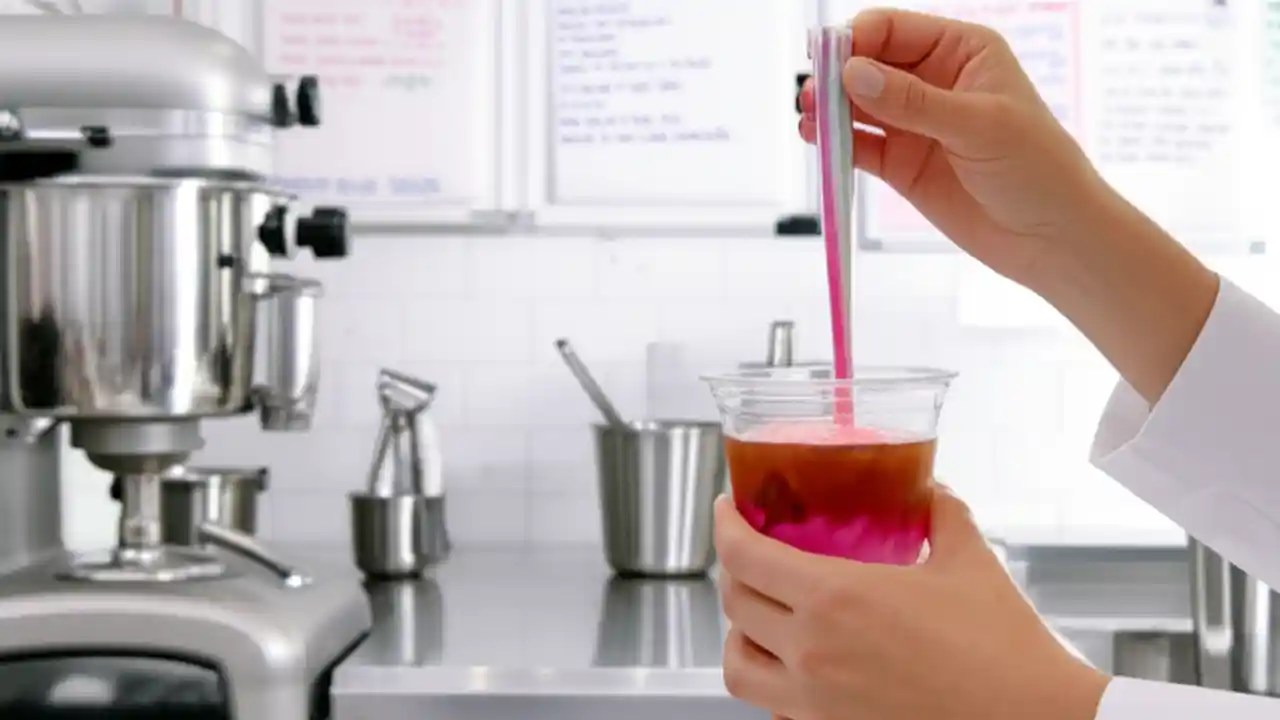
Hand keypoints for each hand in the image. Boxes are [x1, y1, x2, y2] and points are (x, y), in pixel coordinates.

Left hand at [714, 491, 1109, 719]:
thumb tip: (927, 489)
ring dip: (738, 634)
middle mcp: (811, 652)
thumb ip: (940, 514)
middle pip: (732, 604)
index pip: (742, 555)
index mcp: (835, 598)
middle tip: (751, 552)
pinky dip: (771, 680)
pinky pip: (772, 706)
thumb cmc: (1004, 648)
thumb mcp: (969, 559)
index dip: (723, 524)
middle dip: (733, 569)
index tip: (728, 508)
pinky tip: (799, 663)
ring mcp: (814, 703)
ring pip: (737, 666)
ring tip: (760, 616)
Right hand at [800, 8, 1216, 402]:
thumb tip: (855, 74)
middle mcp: (934, 81)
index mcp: (961, 51)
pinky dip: (834, 141)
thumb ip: (913, 102)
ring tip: (807, 116)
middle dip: (837, 75)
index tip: (830, 61)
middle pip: (868, 64)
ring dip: (829, 108)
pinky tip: (815, 138)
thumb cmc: (1038, 170)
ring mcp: (915, 124)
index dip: (857, 41)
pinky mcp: (901, 164)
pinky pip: (859, 144)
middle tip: (812, 94)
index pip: (894, 30)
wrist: (1053, 239)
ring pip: (858, 104)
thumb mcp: (979, 126)